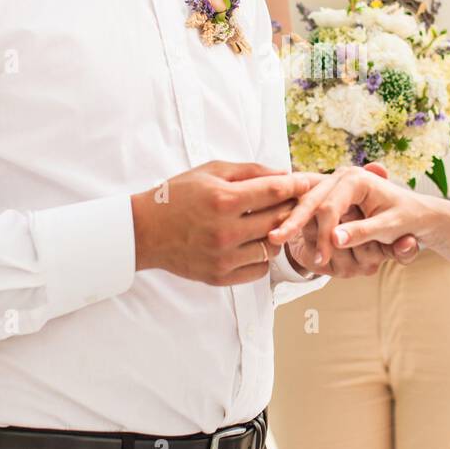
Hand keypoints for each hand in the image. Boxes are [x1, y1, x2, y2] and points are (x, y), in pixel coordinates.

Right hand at [131, 161, 315, 285]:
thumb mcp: (211, 172)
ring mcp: (223, 258)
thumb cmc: (178, 195)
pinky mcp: (219, 277)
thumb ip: (250, 171)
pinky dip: (262, 257)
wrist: (144, 231)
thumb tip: (285, 174)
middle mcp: (225, 232)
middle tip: (291, 201)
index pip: (274, 192)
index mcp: (223, 201)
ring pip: (272, 247)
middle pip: (279, 219)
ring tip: (268, 222)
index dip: (295, 185)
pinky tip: (253, 243)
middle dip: (290, 207)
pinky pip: (259, 270)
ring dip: (276, 233)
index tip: (306, 182)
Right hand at [268, 163, 433, 270]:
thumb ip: (363, 232)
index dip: (324, 233)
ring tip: (275, 239)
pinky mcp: (329, 195)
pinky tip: (282, 234)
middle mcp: (342, 177)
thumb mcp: (390, 227)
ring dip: (292, 222)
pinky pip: (308, 207)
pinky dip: (297, 221)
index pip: (331, 206)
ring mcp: (333, 185)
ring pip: (306, 202)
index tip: (322, 257)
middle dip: (294, 222)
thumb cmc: (407, 218)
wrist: (416, 212)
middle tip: (276, 240)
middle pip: (311, 200)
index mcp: (357, 179)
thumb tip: (336, 239)